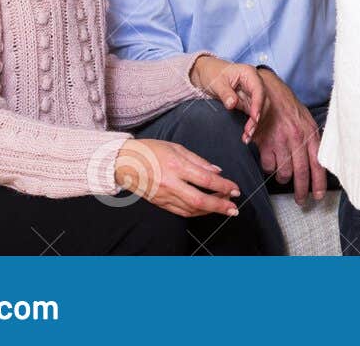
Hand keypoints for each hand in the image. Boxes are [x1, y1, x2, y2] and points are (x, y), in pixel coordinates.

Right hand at [114, 138, 241, 217]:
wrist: (123, 162)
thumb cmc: (151, 150)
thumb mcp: (176, 147)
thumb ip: (198, 161)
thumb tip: (217, 171)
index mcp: (176, 166)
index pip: (206, 180)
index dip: (224, 186)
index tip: (236, 190)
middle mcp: (170, 183)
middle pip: (200, 200)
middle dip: (220, 205)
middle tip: (234, 208)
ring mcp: (164, 196)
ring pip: (191, 209)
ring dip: (210, 211)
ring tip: (224, 209)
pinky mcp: (159, 203)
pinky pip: (181, 211)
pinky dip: (196, 212)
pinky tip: (206, 210)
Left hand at [189, 56, 267, 144]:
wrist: (206, 73)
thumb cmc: (212, 73)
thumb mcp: (216, 82)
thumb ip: (225, 93)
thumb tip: (232, 104)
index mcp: (249, 74)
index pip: (258, 89)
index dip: (258, 104)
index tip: (254, 117)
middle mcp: (254, 83)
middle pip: (262, 101)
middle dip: (257, 118)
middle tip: (249, 132)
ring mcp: (251, 94)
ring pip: (259, 110)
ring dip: (255, 124)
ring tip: (247, 137)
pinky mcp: (247, 103)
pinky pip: (252, 115)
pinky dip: (250, 125)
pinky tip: (246, 135)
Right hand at [252, 68, 327, 205]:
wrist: (267, 90)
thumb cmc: (288, 106)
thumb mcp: (306, 119)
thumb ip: (311, 139)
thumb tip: (318, 160)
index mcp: (310, 133)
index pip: (318, 163)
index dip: (318, 182)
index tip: (318, 196)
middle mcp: (296, 138)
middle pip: (300, 172)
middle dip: (301, 190)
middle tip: (301, 200)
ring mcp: (280, 140)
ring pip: (283, 172)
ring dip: (284, 178)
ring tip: (285, 177)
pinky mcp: (264, 142)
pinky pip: (268, 165)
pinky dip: (270, 168)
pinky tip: (271, 164)